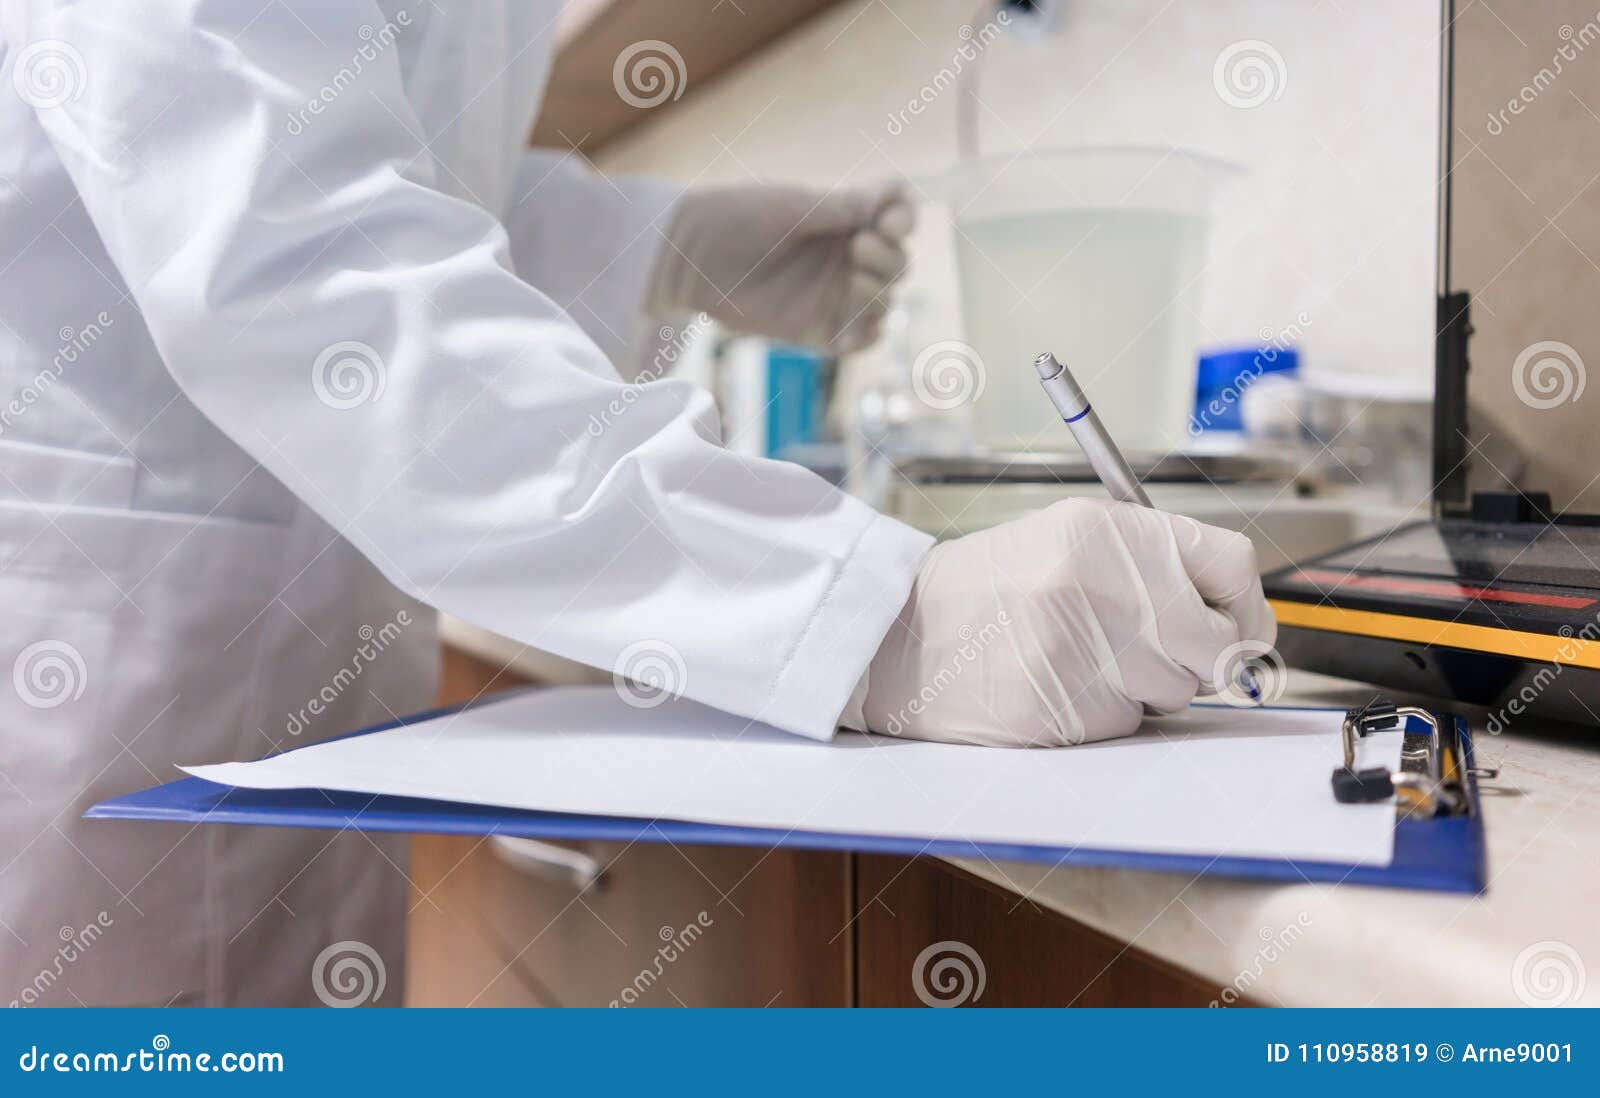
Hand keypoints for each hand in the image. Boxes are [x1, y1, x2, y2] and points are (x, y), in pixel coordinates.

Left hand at [647, 181, 914, 352]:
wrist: (689, 258)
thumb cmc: (735, 219)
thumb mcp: (791, 207)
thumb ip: (840, 208)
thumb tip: (888, 200)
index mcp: (843, 218)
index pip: (895, 215)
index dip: (904, 218)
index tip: (890, 220)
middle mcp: (844, 256)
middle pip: (898, 263)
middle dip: (889, 257)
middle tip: (857, 247)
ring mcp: (832, 294)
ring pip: (884, 302)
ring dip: (879, 294)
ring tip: (851, 283)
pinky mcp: (816, 329)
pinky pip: (858, 340)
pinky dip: (864, 337)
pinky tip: (847, 332)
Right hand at [861, 499, 1276, 746]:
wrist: (898, 636)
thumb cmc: (986, 592)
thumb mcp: (1067, 543)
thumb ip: (1152, 568)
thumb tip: (1239, 622)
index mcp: (1108, 531)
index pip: (1233, 564)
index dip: (1246, 607)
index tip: (1238, 630)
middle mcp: (1104, 584)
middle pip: (1216, 644)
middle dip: (1197, 662)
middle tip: (1149, 655)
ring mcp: (1084, 649)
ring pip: (1175, 693)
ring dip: (1141, 690)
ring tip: (1078, 659)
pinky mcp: (1064, 709)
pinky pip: (1125, 725)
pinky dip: (1100, 715)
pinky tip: (1053, 687)